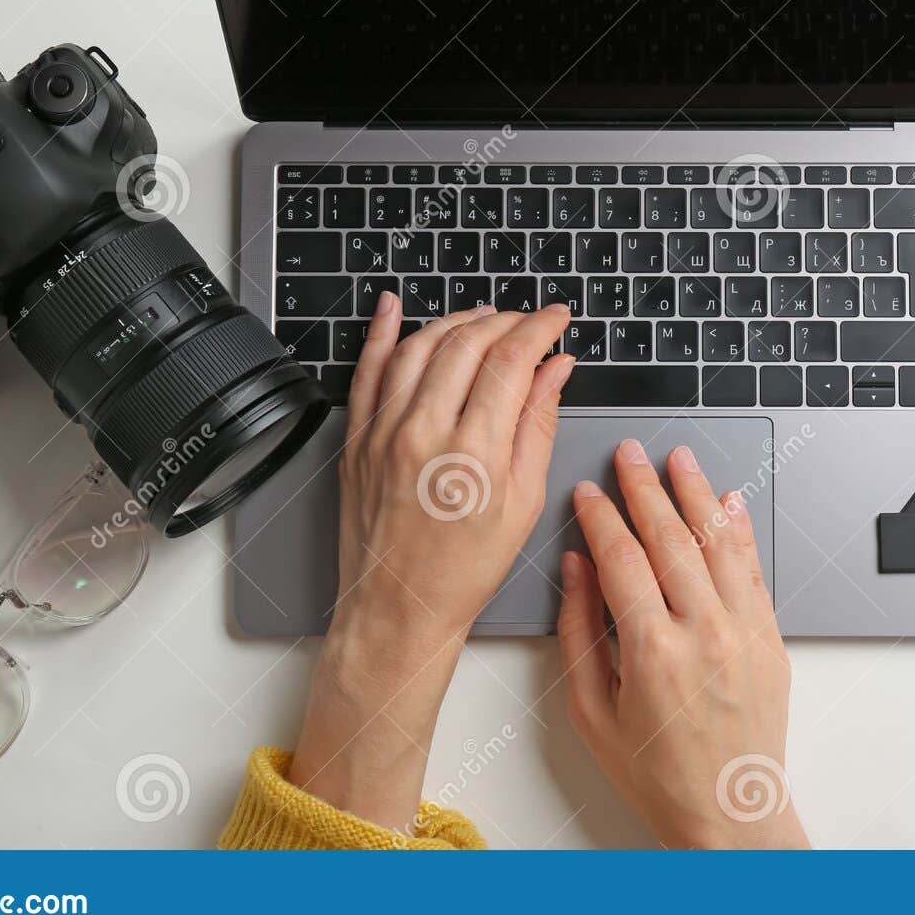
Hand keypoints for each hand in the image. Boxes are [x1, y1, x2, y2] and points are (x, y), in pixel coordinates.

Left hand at [288, 296, 572, 831]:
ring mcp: (384, 432)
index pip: (511, 360)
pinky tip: (393, 307)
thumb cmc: (463, 570)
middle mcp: (423, 432)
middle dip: (504, 321)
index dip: (539, 328)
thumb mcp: (522, 502)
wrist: (399, 607)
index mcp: (474, 452)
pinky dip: (382, 332)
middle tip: (527, 322)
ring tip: (482, 317)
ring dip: (455, 321)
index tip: (556, 319)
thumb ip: (538, 424)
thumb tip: (556, 370)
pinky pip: (368, 370)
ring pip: (420, 346)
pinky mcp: (358, 438)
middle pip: (467, 344)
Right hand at [557, 441, 808, 848]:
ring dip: (696, 493)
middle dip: (644, 487)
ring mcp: (744, 633)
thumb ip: (580, 633)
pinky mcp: (770, 639)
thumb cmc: (656, 773)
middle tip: (629, 454)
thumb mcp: (592, 712)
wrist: (729, 813)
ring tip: (678, 458)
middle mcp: (703, 633)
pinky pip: (754, 569)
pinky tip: (728, 502)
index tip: (588, 491)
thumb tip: (577, 568)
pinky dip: (740, 530)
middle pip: (670, 537)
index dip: (600, 516)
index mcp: (652, 652)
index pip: (621, 558)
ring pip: (718, 542)